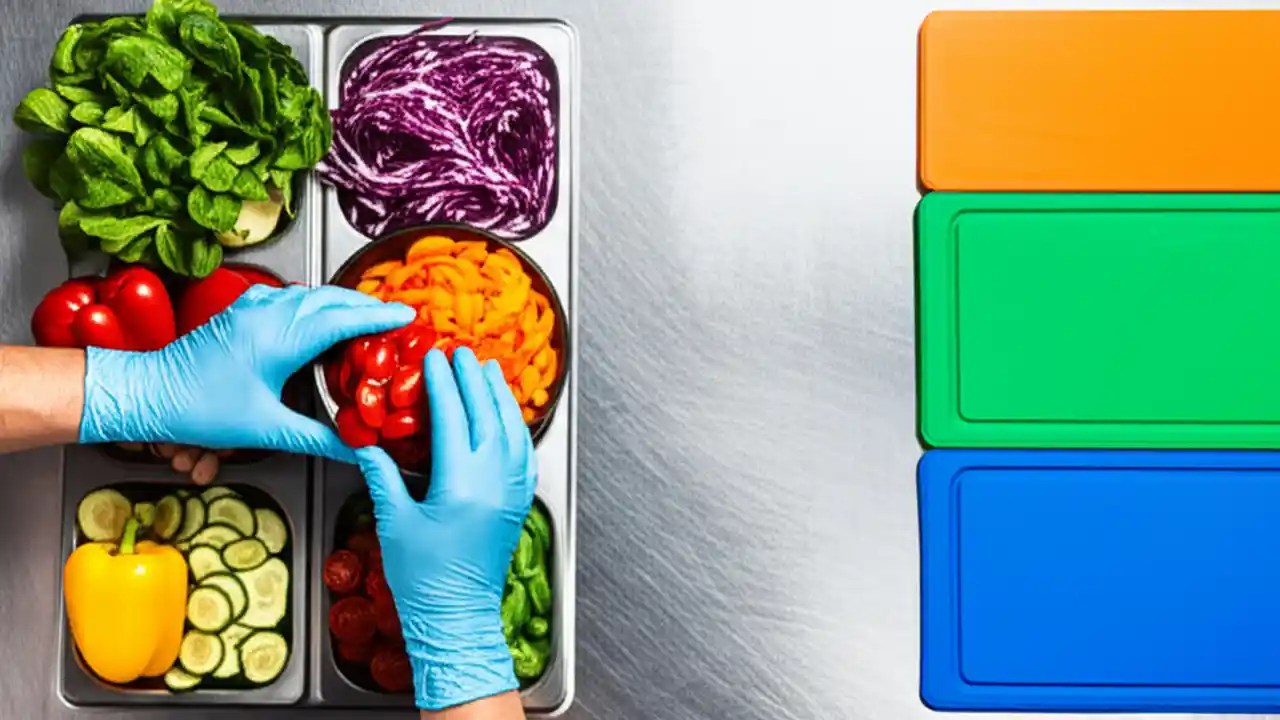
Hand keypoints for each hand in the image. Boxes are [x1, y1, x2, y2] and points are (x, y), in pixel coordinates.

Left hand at [79, 284, 413, 462]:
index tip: (410, 317)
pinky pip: (291, 298)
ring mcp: (253, 306)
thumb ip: (319, 439)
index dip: (381, 316)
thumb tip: (358, 452)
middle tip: (397, 320)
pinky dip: (316, 304)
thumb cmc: (199, 408)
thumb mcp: (268, 429)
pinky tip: (322, 319)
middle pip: (333, 299)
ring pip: (312, 295)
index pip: (345, 317)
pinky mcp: (242, 310)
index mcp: (281, 335)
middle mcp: (269, 312)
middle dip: (369, 307)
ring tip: (369, 319)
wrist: (147, 392)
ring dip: (343, 303)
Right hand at [357, 347, 535, 710]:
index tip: (435, 359)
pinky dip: (515, 426)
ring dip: (500, 397)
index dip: (444, 384)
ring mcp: (512, 492)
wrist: (457, 621)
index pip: (454, 418)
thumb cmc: (423, 579)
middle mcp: (495, 483)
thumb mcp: (394, 522)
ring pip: (513, 430)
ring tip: (488, 371)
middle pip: (488, 415)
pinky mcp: (518, 503)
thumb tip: (366, 444)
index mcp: (462, 484)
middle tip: (462, 353)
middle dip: (474, 380)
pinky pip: (523, 453)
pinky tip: (507, 416)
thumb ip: (384, 477)